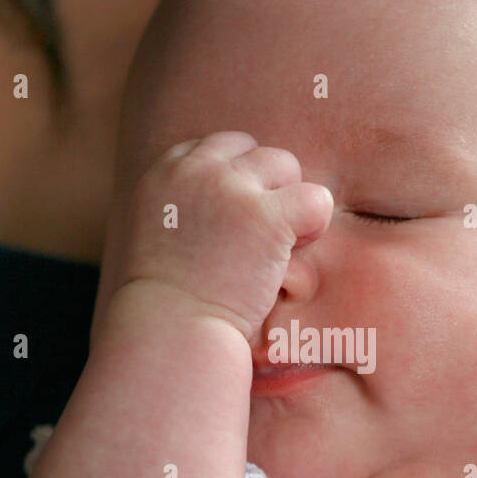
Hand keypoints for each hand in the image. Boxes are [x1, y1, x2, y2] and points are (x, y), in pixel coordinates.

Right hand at [109, 131, 332, 341]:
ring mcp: (231, 189)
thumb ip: (188, 210)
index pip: (214, 148)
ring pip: (284, 164)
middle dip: (266, 186)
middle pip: (252, 149)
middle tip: (260, 236)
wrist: (172, 329)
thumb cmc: (168, 302)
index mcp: (164, 174)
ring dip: (289, 202)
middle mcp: (195, 171)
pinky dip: (315, 225)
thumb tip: (231, 208)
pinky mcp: (266, 215)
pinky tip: (293, 254)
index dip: (236, 179)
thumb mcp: (161, 238)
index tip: (235, 221)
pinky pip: (315, 199)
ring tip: (276, 248)